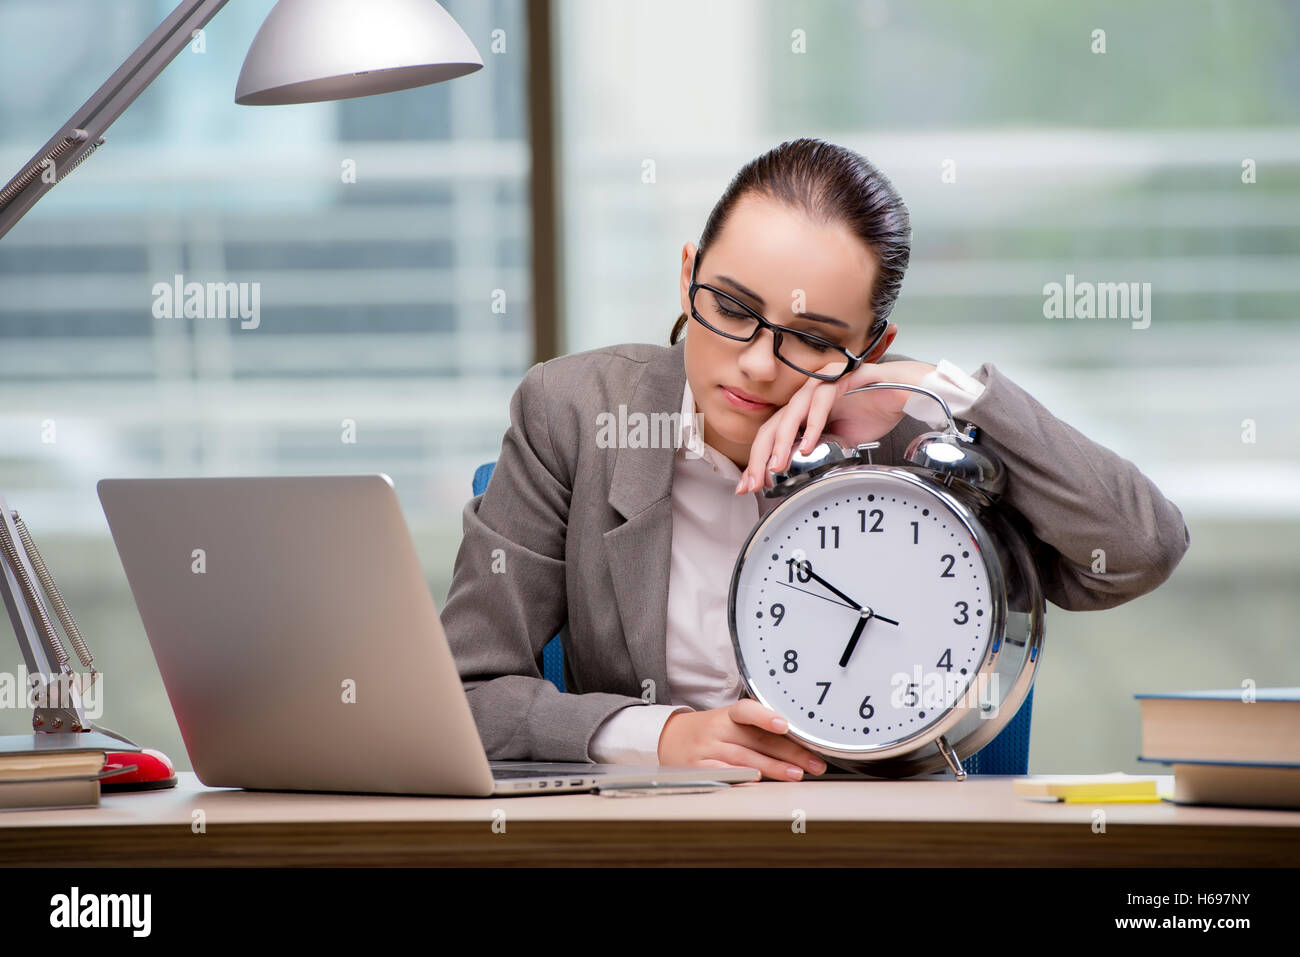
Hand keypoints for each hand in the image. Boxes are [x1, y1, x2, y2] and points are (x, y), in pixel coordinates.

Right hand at [656, 698, 827, 780]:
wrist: (668, 739)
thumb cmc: (708, 732)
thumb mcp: (727, 721)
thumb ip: (756, 728)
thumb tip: (795, 743)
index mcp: (727, 715)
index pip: (747, 711)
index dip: (765, 717)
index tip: (784, 724)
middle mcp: (718, 730)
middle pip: (757, 740)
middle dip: (790, 753)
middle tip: (814, 763)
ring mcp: (708, 750)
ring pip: (746, 759)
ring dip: (774, 768)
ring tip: (797, 774)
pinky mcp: (700, 770)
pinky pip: (724, 774)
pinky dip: (743, 778)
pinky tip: (759, 782)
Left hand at [735, 358, 937, 493]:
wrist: (905, 395)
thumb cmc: (874, 412)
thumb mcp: (841, 443)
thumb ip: (817, 452)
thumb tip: (795, 475)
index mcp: (804, 409)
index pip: (772, 435)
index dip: (759, 460)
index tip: (751, 485)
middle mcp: (807, 394)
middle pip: (773, 425)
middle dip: (761, 456)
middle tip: (756, 482)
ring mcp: (822, 383)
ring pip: (790, 412)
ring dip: (782, 442)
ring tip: (777, 466)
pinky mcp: (840, 376)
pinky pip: (820, 400)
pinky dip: (812, 424)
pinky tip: (807, 446)